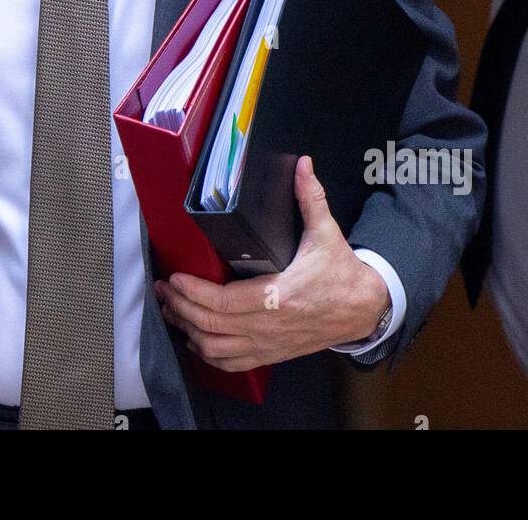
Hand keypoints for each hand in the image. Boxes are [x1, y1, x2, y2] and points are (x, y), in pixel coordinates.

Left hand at [154, 155, 389, 370]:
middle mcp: (271, 325)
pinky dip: (208, 353)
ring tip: (171, 310)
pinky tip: (195, 338)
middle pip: (212, 326)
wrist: (364, 309)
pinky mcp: (272, 353)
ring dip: (188, 330)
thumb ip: (311, 198)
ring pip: (216, 348)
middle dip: (181, 307)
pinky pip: (232, 362)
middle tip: (163, 289)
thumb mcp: (327, 233)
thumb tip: (303, 166)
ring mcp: (270, 343)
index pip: (224, 303)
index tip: (175, 277)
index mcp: (280, 296)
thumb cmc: (342, 273)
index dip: (194, 292)